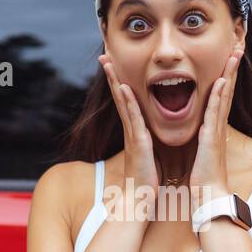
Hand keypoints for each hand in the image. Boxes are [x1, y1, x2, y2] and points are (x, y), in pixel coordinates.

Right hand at [99, 53, 157, 215]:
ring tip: (108, 63)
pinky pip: (132, 118)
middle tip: (104, 54)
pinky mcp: (137, 142)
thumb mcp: (147, 154)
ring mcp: (132, 134)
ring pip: (122, 102)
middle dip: (111, 74)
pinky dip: (127, 102)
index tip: (114, 64)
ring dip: (114, 81)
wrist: (140, 198)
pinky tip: (123, 87)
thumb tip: (146, 135)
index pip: (126, 101)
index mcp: (135, 130)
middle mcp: (130, 129)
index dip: (119, 81)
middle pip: (119, 96)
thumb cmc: (145, 178)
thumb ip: (145, 142)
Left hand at [189, 42, 243, 204]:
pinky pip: (215, 113)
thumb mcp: (204, 150)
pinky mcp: (212, 138)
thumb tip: (206, 129)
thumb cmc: (205, 176)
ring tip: (234, 54)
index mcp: (214, 126)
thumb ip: (206, 136)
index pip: (221, 94)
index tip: (230, 55)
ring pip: (224, 96)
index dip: (226, 73)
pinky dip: (219, 96)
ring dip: (230, 74)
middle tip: (238, 45)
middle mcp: (218, 124)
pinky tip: (222, 81)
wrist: (209, 195)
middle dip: (232, 66)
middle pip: (228, 89)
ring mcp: (217, 130)